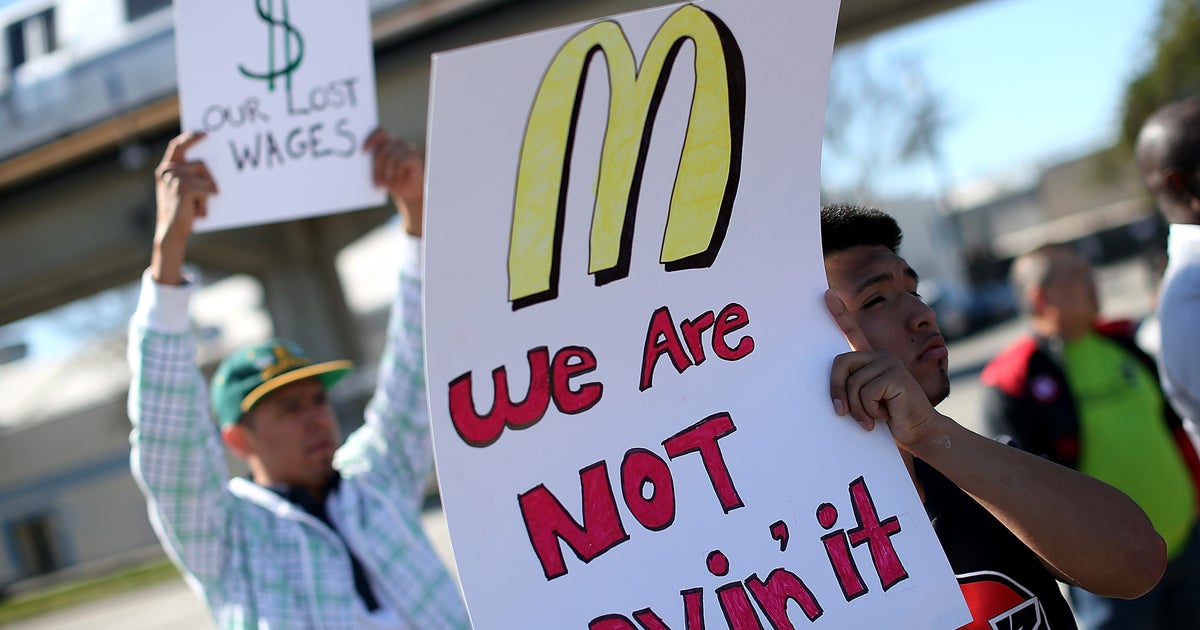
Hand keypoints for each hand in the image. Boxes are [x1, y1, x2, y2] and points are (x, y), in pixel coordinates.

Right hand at [151, 133, 216, 284]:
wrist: (173, 232)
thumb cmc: (183, 210)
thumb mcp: (183, 189)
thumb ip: (190, 175)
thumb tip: (211, 163)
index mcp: (166, 169)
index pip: (178, 146)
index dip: (190, 138)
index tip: (205, 134)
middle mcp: (167, 171)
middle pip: (201, 164)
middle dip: (209, 181)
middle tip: (204, 197)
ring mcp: (174, 179)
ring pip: (206, 177)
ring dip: (207, 194)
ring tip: (196, 206)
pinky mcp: (183, 189)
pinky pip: (207, 189)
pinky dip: (206, 201)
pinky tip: (196, 211)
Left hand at [363, 128, 423, 236]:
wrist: (412, 191)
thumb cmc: (395, 180)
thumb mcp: (381, 172)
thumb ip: (375, 162)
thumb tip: (363, 156)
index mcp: (387, 143)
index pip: (379, 132)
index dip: (371, 139)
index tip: (364, 152)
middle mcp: (397, 143)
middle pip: (382, 149)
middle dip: (378, 167)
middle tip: (378, 182)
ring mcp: (407, 148)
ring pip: (391, 157)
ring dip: (388, 173)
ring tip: (389, 183)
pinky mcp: (414, 155)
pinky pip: (401, 162)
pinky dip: (398, 173)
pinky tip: (400, 178)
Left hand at [825, 289, 938, 449]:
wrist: (919, 431)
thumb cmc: (889, 417)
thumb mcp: (865, 400)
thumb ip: (852, 388)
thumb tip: (831, 392)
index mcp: (872, 360)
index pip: (853, 332)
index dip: (840, 314)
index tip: (827, 294)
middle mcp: (881, 355)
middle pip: (841, 364)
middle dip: (837, 391)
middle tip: (842, 413)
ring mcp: (890, 363)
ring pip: (852, 383)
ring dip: (857, 408)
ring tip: (872, 417)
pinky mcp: (896, 375)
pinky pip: (865, 393)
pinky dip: (869, 411)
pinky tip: (884, 416)